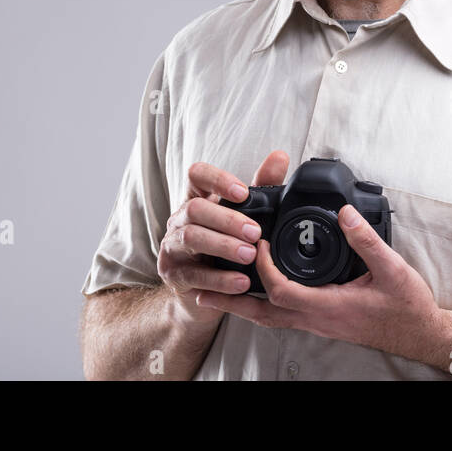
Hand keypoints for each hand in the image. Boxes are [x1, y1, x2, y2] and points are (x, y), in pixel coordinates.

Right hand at [157, 150, 290, 317]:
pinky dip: (220, 279)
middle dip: (227, 220)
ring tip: (250, 256)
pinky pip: (194, 275)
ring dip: (223, 246)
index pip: (196, 175)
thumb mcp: (244, 216)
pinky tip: (241, 282)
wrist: (204, 293)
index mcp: (196, 198)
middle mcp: (179, 219)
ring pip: (191, 238)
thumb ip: (261, 187)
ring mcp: (172, 247)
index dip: (217, 180)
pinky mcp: (173, 275)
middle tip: (255, 233)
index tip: (243, 193)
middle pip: (195, 208)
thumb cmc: (225, 247)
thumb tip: (279, 157)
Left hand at [195, 203, 451, 360]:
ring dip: (242, 306)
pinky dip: (263, 306)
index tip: (257, 242)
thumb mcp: (392, 268)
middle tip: (201, 291)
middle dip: (231, 300)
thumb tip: (344, 213)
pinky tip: (257, 295)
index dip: (262, 267)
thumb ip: (366, 240)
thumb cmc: (407, 306)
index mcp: (328, 306)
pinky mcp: (323, 322)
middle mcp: (316, 319)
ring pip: (269, 319)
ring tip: (216, 294)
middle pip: (262, 314)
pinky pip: (283, 317)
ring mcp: (318, 323)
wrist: (421, 334)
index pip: (281, 290)